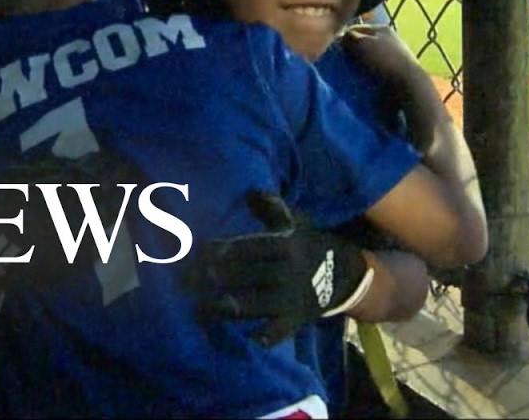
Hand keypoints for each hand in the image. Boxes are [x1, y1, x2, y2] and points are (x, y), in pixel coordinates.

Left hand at [186, 190, 371, 347]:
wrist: (344, 276)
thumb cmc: (307, 244)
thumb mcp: (295, 221)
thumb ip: (271, 206)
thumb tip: (249, 190)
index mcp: (284, 245)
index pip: (248, 247)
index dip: (222, 249)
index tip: (197, 251)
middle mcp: (285, 273)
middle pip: (244, 276)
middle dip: (213, 279)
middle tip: (184, 280)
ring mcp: (289, 299)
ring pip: (252, 304)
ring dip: (223, 308)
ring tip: (197, 309)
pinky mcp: (293, 321)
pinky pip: (275, 332)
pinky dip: (260, 337)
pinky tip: (238, 337)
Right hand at [339, 25, 426, 95]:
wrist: (408, 84)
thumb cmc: (384, 60)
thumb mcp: (362, 44)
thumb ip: (349, 37)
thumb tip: (340, 36)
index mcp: (381, 29)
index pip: (355, 28)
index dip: (343, 37)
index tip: (333, 49)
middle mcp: (389, 39)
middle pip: (363, 42)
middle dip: (352, 51)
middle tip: (341, 62)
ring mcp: (394, 54)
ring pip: (369, 56)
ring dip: (360, 63)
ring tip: (351, 72)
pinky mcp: (396, 70)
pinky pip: (376, 68)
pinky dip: (369, 72)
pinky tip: (363, 79)